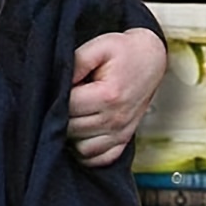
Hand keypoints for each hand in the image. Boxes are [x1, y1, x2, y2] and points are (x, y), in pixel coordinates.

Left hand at [67, 27, 165, 165]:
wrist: (150, 59)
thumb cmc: (123, 52)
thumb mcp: (98, 47)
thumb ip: (75, 62)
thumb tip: (57, 82)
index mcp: (108, 95)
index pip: (68, 107)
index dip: (56, 97)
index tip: (55, 88)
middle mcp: (116, 118)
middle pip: (72, 129)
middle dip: (60, 116)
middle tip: (60, 100)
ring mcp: (122, 132)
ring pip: (82, 148)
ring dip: (71, 135)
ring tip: (70, 115)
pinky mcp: (124, 139)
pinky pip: (100, 159)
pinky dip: (86, 152)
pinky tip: (81, 134)